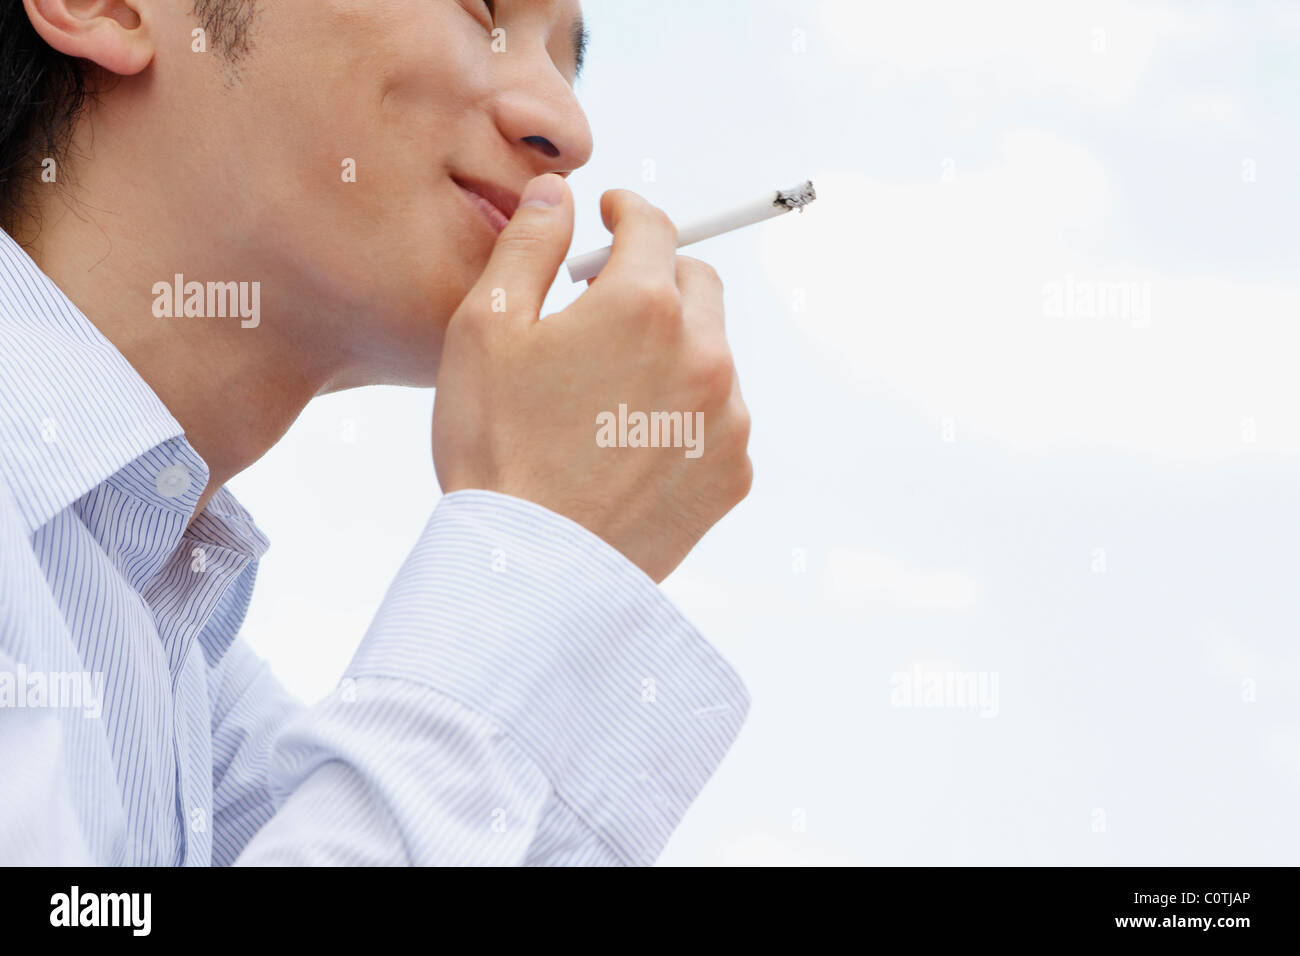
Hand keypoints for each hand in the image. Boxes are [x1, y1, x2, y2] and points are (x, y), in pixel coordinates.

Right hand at [432, 173, 751, 582]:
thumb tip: (561, 193)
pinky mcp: (733, 473)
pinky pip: (720, 417)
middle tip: (604, 305)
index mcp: (644, 305)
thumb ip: (530, 245)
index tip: (611, 218)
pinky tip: (634, 439)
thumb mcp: (485, 329)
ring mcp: (727, 418)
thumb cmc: (496, 448)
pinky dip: (687, 411)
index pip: (653, 226)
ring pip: (711, 352)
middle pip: (696, 283)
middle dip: (656, 278)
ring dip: (673, 348)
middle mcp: (704, 354)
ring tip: (612, 388)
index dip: (627, 212)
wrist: (531, 569)